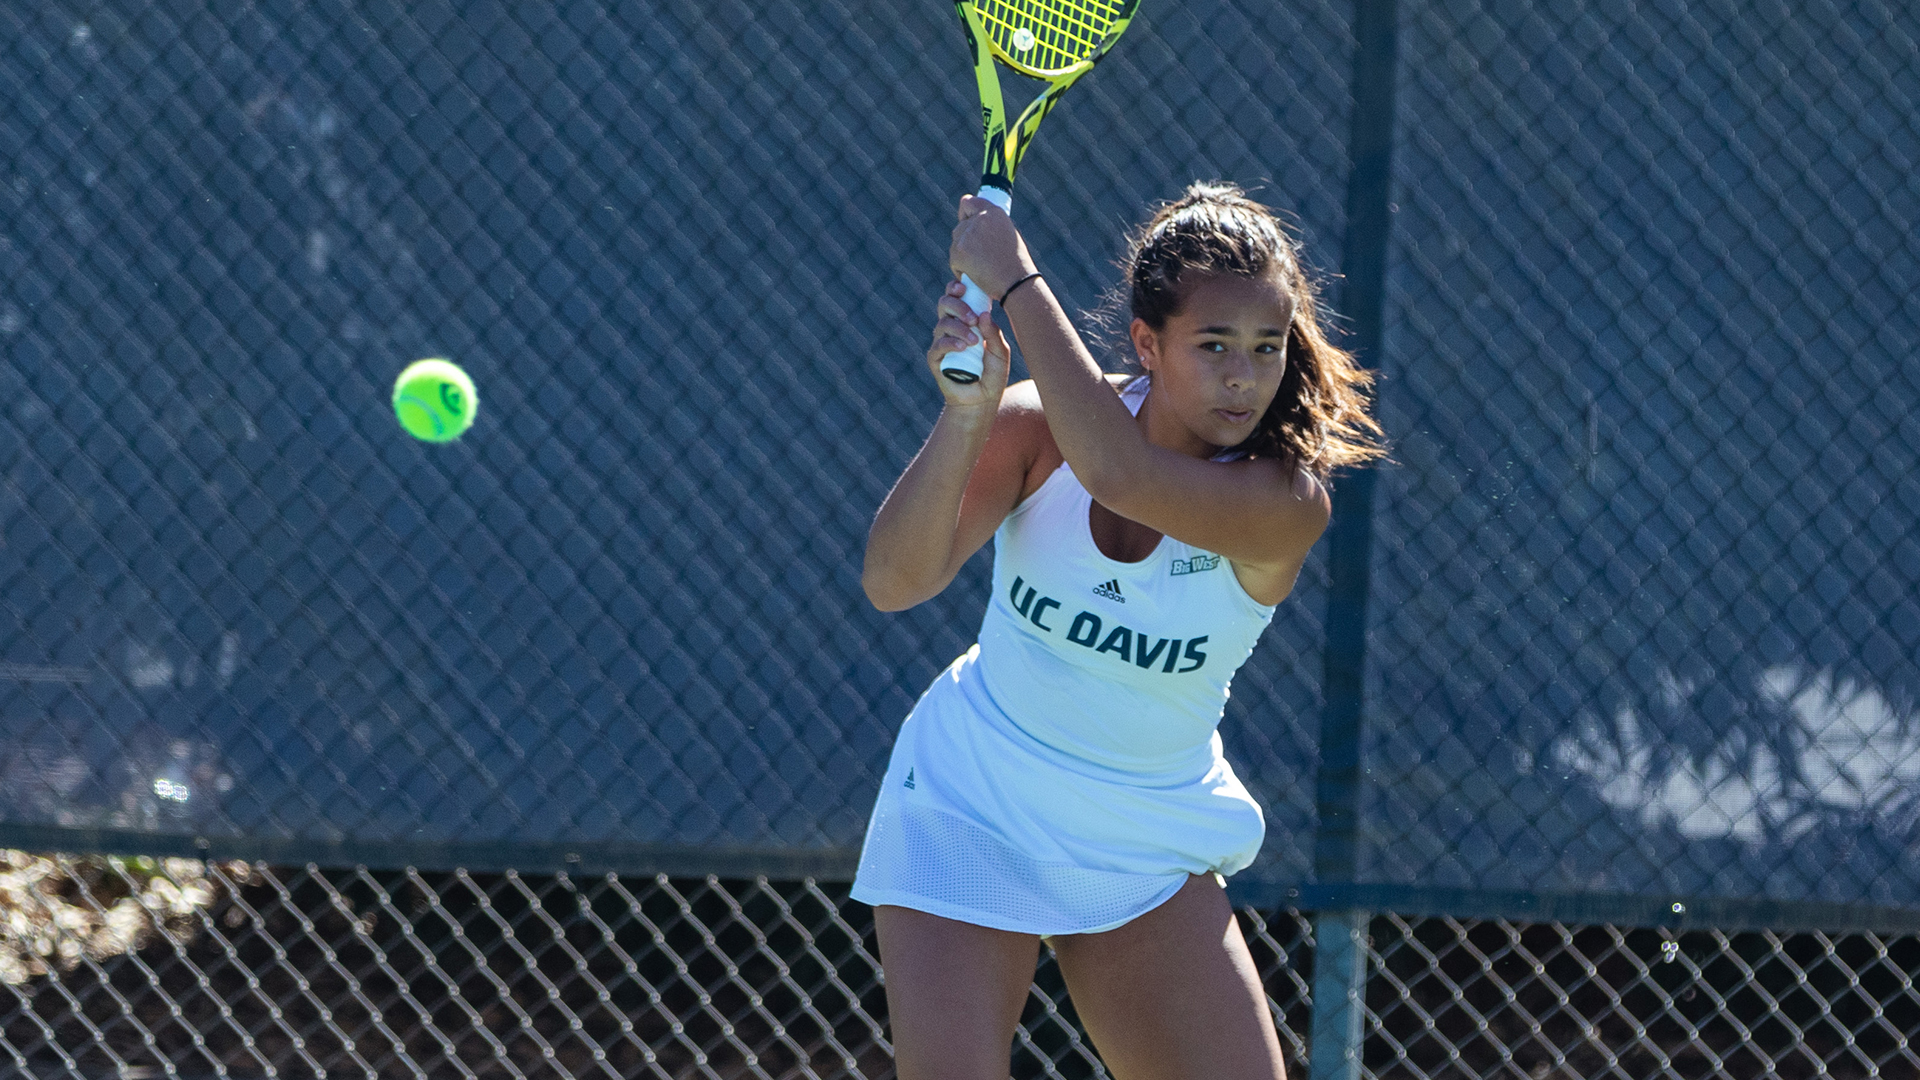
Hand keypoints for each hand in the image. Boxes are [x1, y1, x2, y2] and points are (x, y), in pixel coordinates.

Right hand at [926, 281, 1010, 408]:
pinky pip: (939, 345)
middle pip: (944, 304)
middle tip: (973, 318)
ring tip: (974, 342)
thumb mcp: (1000, 352)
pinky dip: (951, 343)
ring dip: (958, 328)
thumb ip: (993, 333)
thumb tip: (984, 314)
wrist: (983, 400)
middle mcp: (951, 327)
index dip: (955, 288)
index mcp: (966, 320)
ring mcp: (942, 342)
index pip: (955, 297)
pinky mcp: (935, 359)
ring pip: (942, 324)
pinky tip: (963, 347)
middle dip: (958, 306)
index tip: (964, 286)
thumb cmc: (993, 374)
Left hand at [950, 195, 1037, 300]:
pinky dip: (961, 269)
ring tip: (982, 267)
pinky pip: (954, 260)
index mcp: (994, 212)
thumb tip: (975, 221)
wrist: (1015, 282)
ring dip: (963, 255)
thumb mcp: (1008, 234)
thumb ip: (990, 225)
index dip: (965, 213)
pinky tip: (975, 275)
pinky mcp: (958, 252)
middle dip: (965, 240)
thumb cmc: (1016, 264)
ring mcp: (967, 235)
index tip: (966, 221)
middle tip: (979, 256)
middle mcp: (980, 219)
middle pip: (960, 226)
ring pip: (956, 244)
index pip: (968, 202)